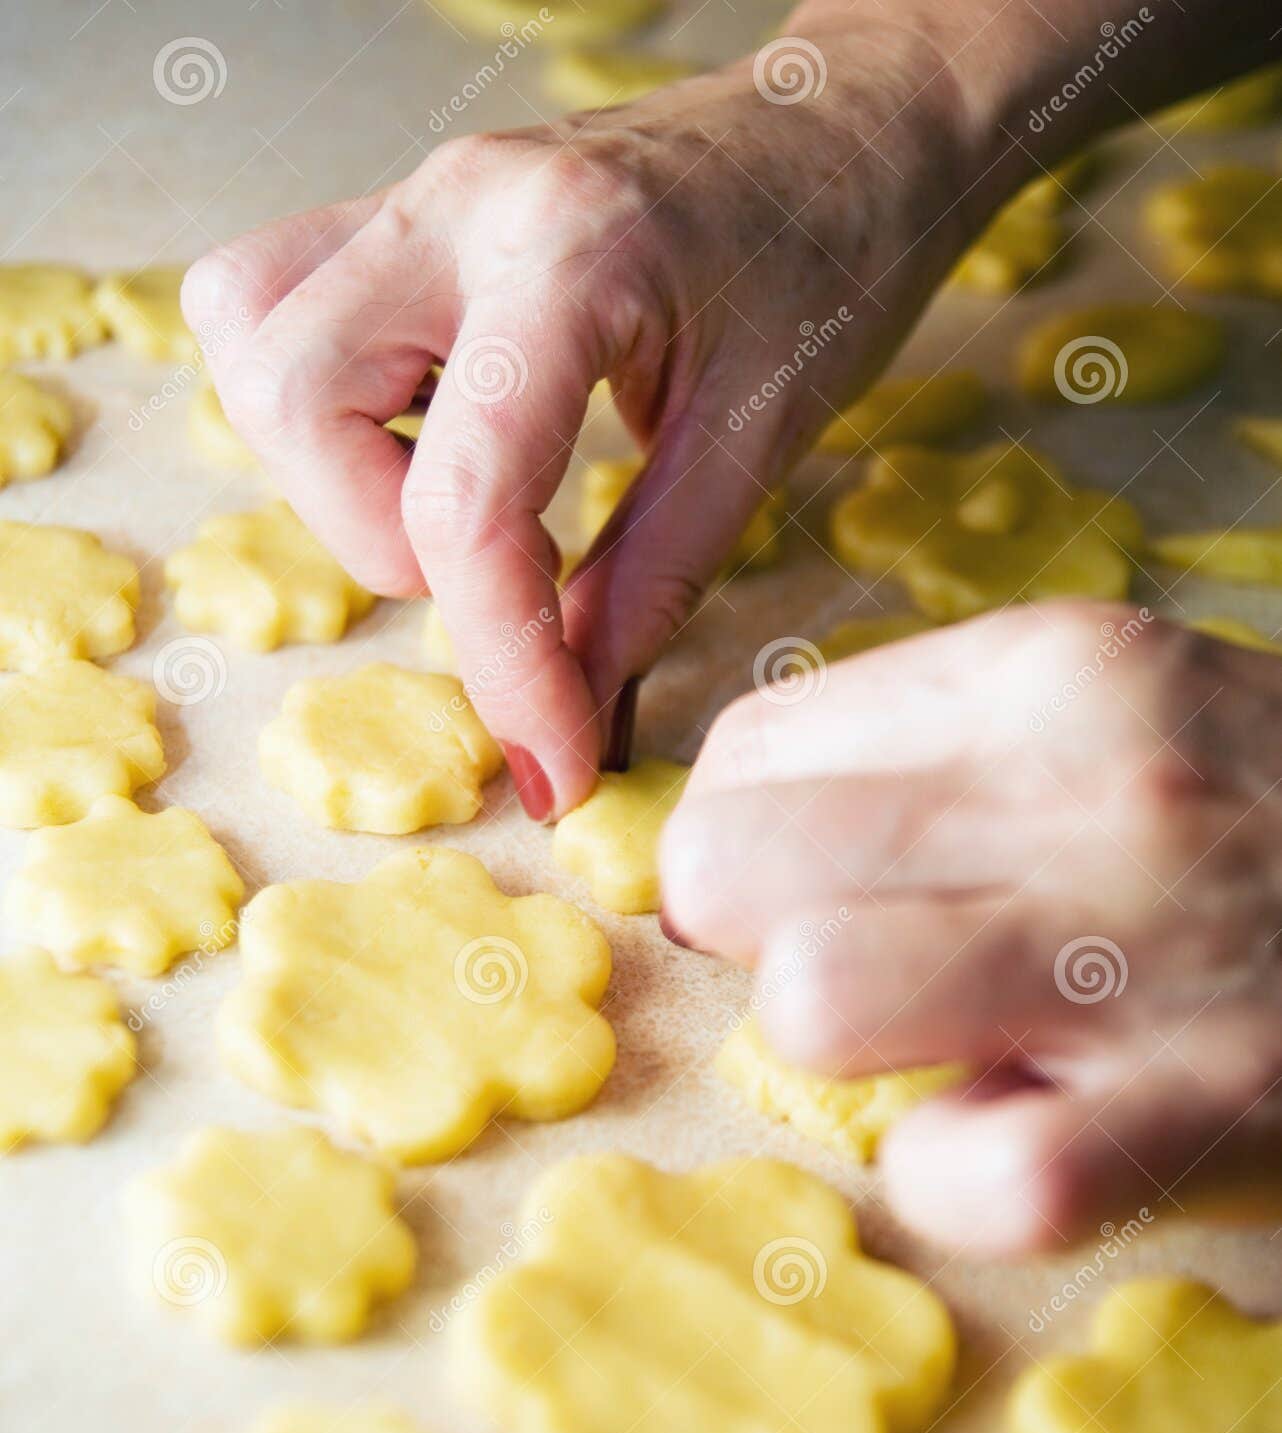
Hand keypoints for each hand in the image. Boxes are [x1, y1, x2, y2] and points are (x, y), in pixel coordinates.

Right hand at [180, 23, 982, 816]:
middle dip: (374, 540)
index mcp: (572, 256)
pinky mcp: (403, 216)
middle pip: (291, 393)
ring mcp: (415, 197)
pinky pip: (275, 302)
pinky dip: (322, 408)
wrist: (844, 127)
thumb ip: (648, 586)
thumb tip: (567, 711)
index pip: (467, 499)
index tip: (551, 764)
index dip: (503, 665)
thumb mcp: (760, 440)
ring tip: (458, 501)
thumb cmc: (831, 256)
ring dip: (326, 468)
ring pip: (249, 335)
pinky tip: (425, 439)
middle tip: (492, 571)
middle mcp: (459, 207)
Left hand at [661, 604, 1281, 1254]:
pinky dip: (964, 1176)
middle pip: (727, 866)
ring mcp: (1143, 957)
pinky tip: (1037, 1133)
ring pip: (814, 1000)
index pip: (739, 758)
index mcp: (1047, 670)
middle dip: (751, 934)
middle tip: (859, 959)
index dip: (748, 839)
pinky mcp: (1197, 1119)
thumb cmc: (1263, 812)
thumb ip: (918, 746)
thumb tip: (713, 829)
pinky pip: (961, 1179)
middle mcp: (1085, 790)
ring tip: (945, 1039)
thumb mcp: (1110, 710)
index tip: (818, 878)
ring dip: (846, 1046)